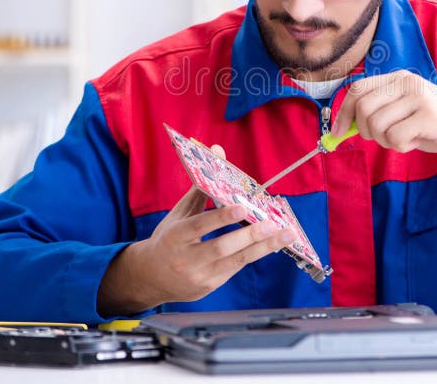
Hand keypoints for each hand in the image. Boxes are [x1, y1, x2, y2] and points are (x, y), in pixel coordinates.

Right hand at [98, 144, 296, 315]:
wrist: (151, 278)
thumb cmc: (169, 238)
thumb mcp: (179, 213)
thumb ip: (201, 185)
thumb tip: (217, 150)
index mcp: (175, 236)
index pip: (199, 226)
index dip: (220, 218)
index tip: (242, 208)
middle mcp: (186, 259)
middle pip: (221, 247)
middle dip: (249, 236)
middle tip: (272, 224)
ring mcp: (199, 276)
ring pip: (235, 261)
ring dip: (263, 248)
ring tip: (285, 235)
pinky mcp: (210, 286)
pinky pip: (236, 268)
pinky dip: (255, 254)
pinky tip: (272, 243)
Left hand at [332, 72, 436, 223]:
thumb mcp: (407, 114)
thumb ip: (379, 114)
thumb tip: (342, 127)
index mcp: (400, 78)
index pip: (357, 89)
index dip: (342, 112)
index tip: (337, 132)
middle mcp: (407, 81)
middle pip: (362, 107)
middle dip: (365, 131)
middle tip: (386, 139)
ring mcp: (418, 96)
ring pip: (375, 124)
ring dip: (385, 141)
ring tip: (406, 140)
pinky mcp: (428, 115)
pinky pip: (394, 137)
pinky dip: (401, 147)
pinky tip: (417, 142)